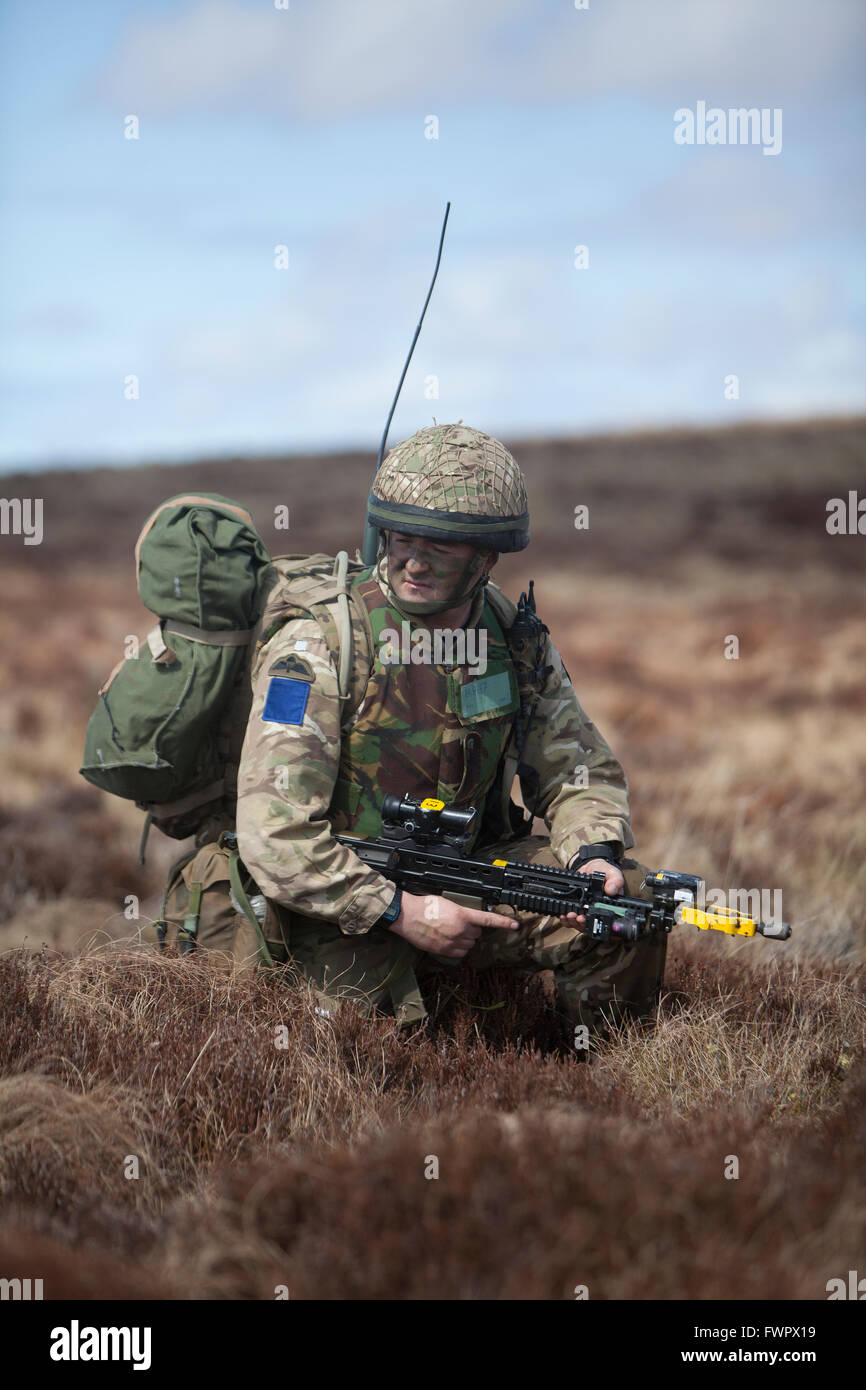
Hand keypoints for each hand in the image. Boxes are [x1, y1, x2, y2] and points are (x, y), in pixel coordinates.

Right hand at [389, 891, 516, 958]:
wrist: (408, 916)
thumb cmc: (425, 906)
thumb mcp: (447, 903)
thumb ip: (461, 911)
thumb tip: (469, 918)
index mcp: (462, 915)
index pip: (488, 920)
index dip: (504, 923)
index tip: (515, 925)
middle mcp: (460, 930)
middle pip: (477, 934)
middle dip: (472, 929)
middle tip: (459, 923)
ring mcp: (452, 942)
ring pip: (470, 944)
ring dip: (465, 939)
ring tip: (452, 932)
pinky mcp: (444, 951)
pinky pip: (460, 953)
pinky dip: (458, 949)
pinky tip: (449, 941)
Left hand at [563, 859, 624, 926]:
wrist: (591, 866)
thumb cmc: (604, 871)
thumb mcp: (613, 874)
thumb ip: (615, 881)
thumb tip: (611, 890)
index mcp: (610, 907)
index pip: (606, 921)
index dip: (597, 923)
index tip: (589, 918)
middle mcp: (598, 911)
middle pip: (591, 925)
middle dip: (583, 924)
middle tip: (578, 918)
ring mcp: (587, 911)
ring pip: (580, 924)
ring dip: (574, 922)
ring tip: (570, 915)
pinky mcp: (577, 909)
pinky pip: (571, 919)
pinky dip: (566, 920)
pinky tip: (563, 915)